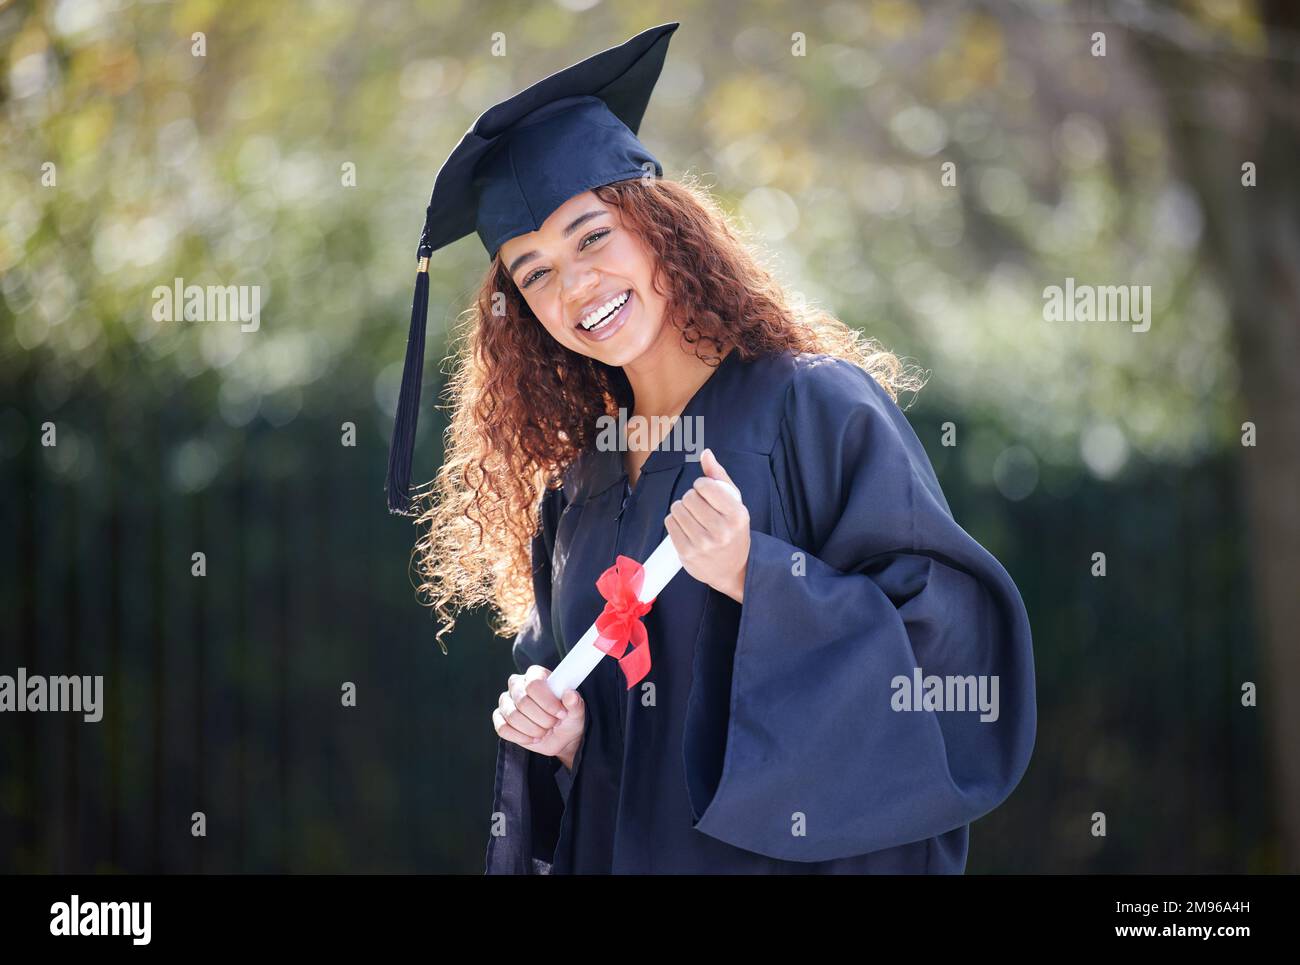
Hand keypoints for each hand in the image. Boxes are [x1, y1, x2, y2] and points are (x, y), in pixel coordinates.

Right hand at [492, 665, 584, 768]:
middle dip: (542, 718)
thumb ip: (574, 702)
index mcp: (536, 675)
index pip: (534, 683)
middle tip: (553, 724)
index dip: (547, 701)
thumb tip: (570, 694)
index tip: (561, 713)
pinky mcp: (500, 718)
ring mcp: (506, 702)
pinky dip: (521, 737)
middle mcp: (517, 685)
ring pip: (512, 716)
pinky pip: (503, 728)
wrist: (560, 737)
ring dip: (533, 729)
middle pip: (522, 701)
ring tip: (544, 731)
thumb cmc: (567, 718)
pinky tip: (533, 738)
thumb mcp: (576, 711)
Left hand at [664, 447, 749, 602]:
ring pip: (677, 509)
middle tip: (698, 507)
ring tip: (692, 517)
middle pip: (689, 497)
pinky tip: (685, 527)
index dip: (701, 485)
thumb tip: (705, 453)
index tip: (704, 492)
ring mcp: (704, 544)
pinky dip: (674, 521)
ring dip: (681, 509)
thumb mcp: (734, 503)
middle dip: (690, 498)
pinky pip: (670, 524)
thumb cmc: (733, 530)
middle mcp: (722, 531)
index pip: (706, 486)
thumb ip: (719, 476)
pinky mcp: (688, 553)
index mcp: (737, 515)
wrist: (734, 569)